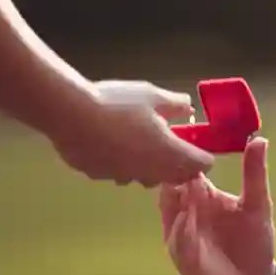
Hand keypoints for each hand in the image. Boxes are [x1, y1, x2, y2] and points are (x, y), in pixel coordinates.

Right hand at [48, 80, 213, 186]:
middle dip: (180, 165)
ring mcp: (124, 177)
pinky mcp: (100, 177)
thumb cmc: (118, 103)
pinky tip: (113, 146)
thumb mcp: (152, 95)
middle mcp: (150, 172)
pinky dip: (124, 164)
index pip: (200, 165)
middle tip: (176, 146)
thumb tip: (188, 108)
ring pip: (147, 178)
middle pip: (176, 177)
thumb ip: (175, 104)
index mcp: (169, 153)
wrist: (71, 115)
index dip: (204, 157)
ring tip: (143, 145)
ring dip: (152, 167)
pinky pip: (120, 174)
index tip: (201, 147)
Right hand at [159, 137, 275, 274]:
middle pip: (173, 187)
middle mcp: (186, 210)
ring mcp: (182, 233)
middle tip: (179, 159)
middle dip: (174, 174)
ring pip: (170, 212)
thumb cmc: (253, 241)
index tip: (184, 136)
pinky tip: (186, 218)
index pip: (188, 169)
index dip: (185, 155)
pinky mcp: (184, 256)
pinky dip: (181, 230)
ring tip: (184, 186)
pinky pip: (178, 241)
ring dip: (175, 200)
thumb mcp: (258, 204)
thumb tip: (259, 138)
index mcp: (202, 194)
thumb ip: (254, 173)